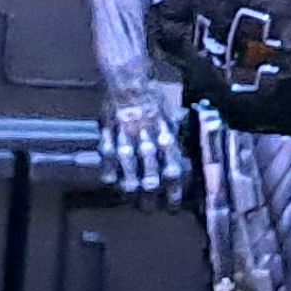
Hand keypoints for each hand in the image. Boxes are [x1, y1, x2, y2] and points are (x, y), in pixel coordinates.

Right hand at [98, 82, 187, 206]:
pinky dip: (110, 172)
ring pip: (129, 172)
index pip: (173, 170)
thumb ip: (174, 139)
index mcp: (165, 135)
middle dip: (151, 196)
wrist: (128, 82)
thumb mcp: (171, 116)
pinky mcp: (108, 136)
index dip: (174, 190)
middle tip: (151, 208)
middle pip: (150, 176)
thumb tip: (182, 159)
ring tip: (132, 200)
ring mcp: (125, 139)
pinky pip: (108, 159)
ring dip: (132, 188)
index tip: (174, 203)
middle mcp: (146, 140)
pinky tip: (111, 181)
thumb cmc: (152, 98)